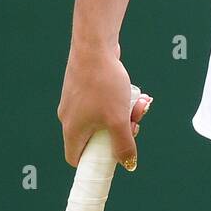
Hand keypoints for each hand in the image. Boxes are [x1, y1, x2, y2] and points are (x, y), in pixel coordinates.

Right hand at [59, 41, 152, 170]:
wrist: (94, 46)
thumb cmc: (103, 84)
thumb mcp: (118, 120)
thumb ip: (123, 145)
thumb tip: (128, 164)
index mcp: (72, 130)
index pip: (77, 159)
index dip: (94, 162)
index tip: (114, 157)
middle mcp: (69, 117)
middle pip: (96, 137)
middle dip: (120, 132)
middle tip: (136, 123)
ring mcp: (75, 100)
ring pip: (103, 117)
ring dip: (125, 114)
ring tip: (141, 103)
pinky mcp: (83, 86)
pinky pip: (102, 102)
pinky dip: (119, 100)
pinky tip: (136, 93)